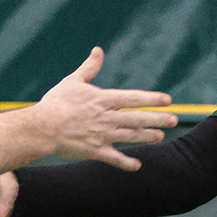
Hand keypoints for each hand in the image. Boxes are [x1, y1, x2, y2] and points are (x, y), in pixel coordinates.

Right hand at [33, 47, 175, 170]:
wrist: (42, 128)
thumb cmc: (56, 102)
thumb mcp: (73, 81)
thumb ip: (89, 67)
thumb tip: (98, 50)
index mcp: (104, 100)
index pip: (134, 98)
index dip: (152, 99)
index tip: (167, 100)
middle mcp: (108, 118)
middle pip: (138, 118)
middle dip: (158, 119)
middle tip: (174, 120)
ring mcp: (103, 136)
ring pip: (131, 136)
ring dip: (147, 136)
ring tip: (160, 136)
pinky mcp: (95, 151)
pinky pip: (115, 158)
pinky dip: (126, 163)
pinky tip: (137, 165)